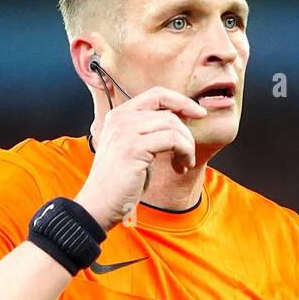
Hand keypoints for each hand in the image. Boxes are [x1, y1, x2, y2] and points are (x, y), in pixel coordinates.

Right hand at [74, 86, 207, 230]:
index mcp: (119, 115)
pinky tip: (181, 167)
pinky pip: (172, 140)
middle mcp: (120, 118)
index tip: (199, 113)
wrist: (100, 204)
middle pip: (168, 112)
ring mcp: (125, 131)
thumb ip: (149, 132)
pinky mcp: (133, 147)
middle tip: (187, 154)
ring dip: (187, 145)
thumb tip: (181, 121)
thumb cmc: (120, 182)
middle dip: (186, 133)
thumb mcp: (134, 149)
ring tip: (185, 163)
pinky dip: (184, 152)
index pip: (157, 94)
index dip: (181, 101)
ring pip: (173, 125)